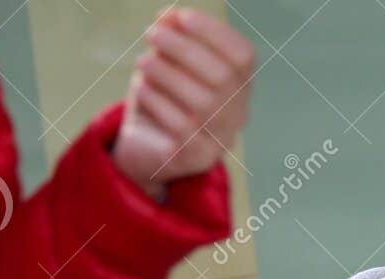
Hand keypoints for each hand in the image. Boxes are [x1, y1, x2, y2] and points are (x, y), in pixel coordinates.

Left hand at [112, 8, 254, 195]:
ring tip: (142, 61)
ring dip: (167, 73)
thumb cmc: (161, 97)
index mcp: (238, 87)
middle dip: (184, 48)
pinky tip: (141, 88)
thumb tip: (169, 17)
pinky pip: (180, 126)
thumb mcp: (166, 62)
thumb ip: (171, 38)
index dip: (214, 31)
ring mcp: (219, 139)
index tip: (180, 16)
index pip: (243, 56)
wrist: (146, 148)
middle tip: (151, 33)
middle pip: (224, 76)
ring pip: (203, 102)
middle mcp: (236, 115)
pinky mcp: (195, 157)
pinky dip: (157, 100)